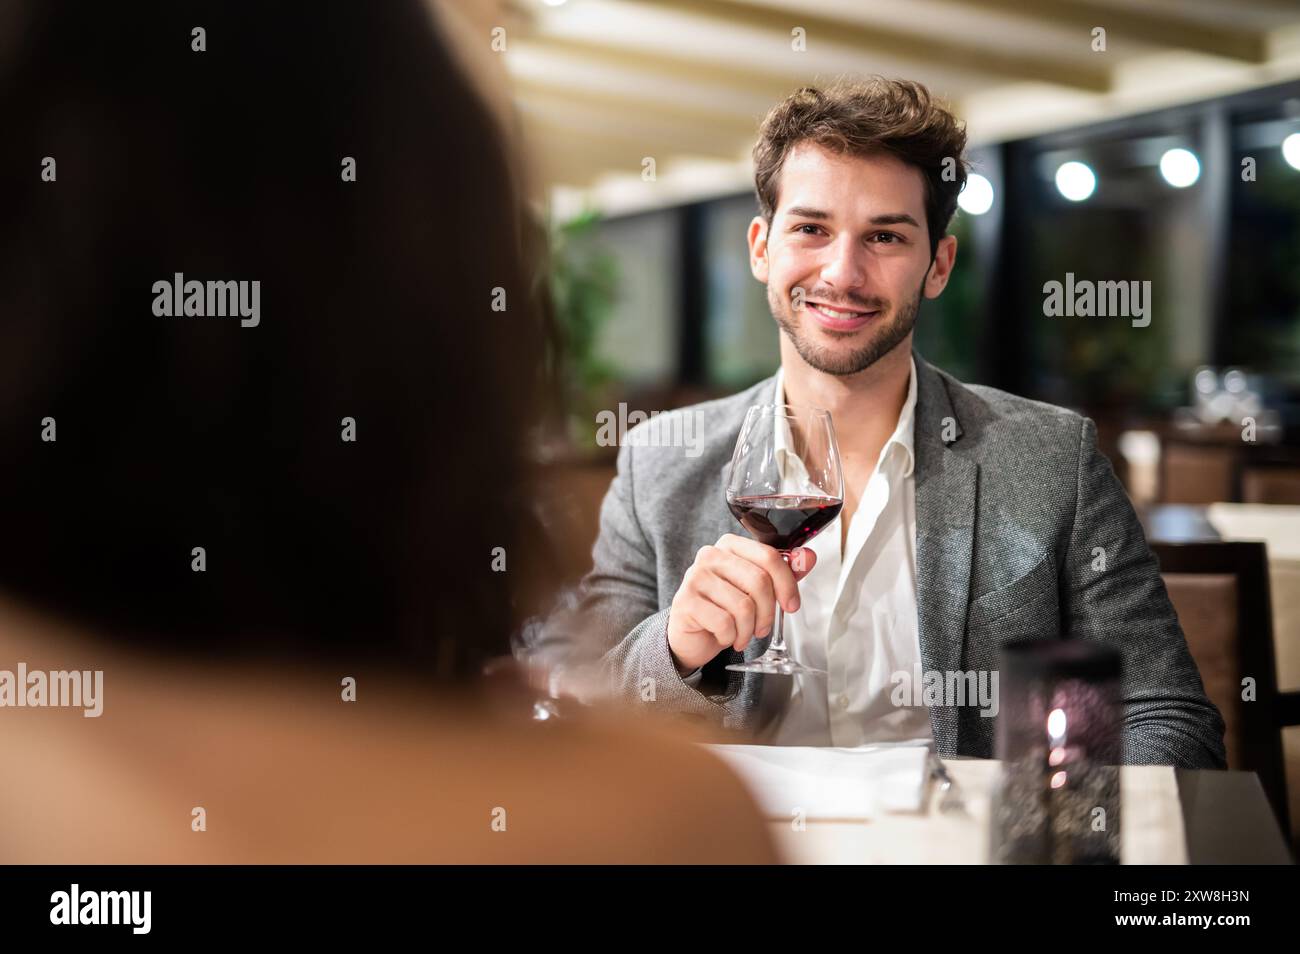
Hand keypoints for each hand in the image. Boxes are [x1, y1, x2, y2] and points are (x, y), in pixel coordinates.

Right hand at [667, 534, 816, 675]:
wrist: (690, 634)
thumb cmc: (723, 608)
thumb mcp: (755, 590)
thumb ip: (781, 573)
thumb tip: (808, 558)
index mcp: (730, 545)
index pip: (768, 556)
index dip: (787, 584)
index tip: (792, 605)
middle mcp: (710, 555)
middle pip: (759, 581)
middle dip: (768, 613)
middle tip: (762, 629)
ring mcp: (695, 577)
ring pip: (743, 606)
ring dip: (748, 630)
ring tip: (742, 635)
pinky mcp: (686, 602)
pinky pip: (724, 623)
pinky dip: (730, 637)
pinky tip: (724, 636)